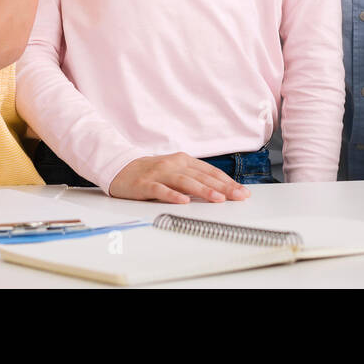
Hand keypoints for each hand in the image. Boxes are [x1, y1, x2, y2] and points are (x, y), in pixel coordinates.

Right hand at [108, 153, 250, 203]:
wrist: (121, 168)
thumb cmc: (152, 173)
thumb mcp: (176, 171)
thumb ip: (194, 178)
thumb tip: (220, 191)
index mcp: (184, 161)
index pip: (210, 172)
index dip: (228, 181)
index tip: (242, 191)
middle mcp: (174, 164)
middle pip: (202, 176)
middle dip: (223, 187)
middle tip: (238, 196)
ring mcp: (159, 173)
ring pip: (185, 182)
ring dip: (203, 190)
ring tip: (218, 199)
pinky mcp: (145, 184)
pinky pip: (161, 190)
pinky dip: (173, 195)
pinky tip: (183, 201)